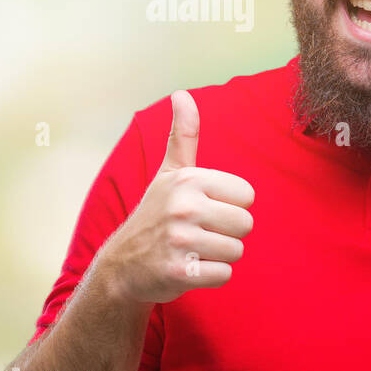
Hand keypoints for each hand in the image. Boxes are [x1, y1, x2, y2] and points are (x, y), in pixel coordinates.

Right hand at [98, 90, 254, 303]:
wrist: (122, 265)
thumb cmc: (156, 214)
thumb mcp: (169, 173)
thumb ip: (183, 136)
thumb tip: (182, 93)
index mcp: (189, 180)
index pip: (247, 196)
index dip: (230, 206)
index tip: (203, 209)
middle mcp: (184, 207)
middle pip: (245, 224)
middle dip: (227, 233)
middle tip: (198, 233)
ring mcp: (180, 240)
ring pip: (236, 251)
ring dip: (218, 255)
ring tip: (193, 249)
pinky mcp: (180, 272)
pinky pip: (224, 275)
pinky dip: (211, 276)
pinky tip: (188, 268)